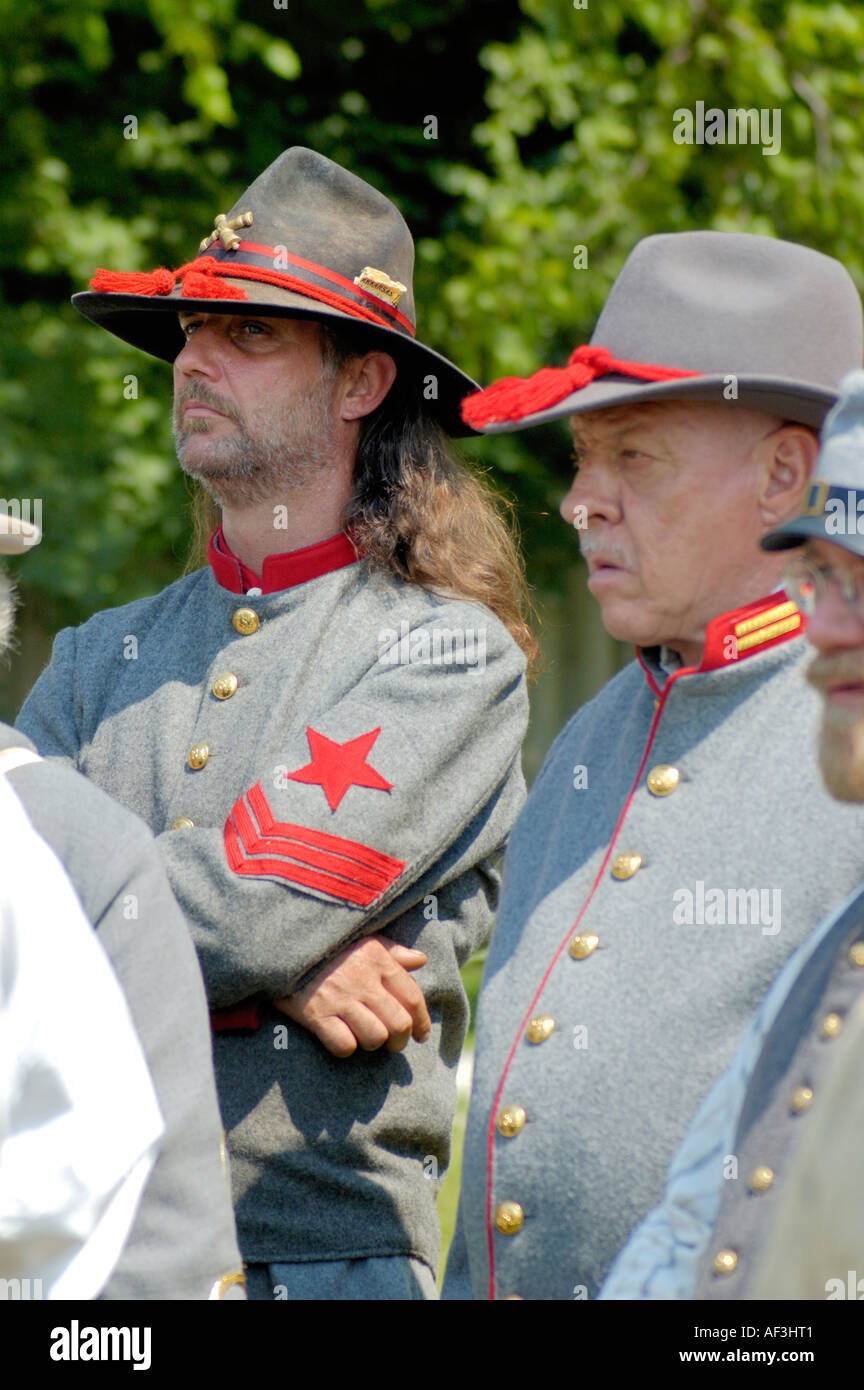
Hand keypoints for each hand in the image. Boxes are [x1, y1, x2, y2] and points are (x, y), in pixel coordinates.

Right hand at [274, 934, 431, 1057]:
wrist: (282, 943)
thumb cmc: (329, 943)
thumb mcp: (364, 938)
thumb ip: (394, 951)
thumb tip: (421, 960)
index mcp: (377, 960)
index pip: (413, 998)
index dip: (422, 1021)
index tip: (421, 1034)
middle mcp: (363, 980)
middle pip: (399, 1024)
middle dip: (401, 1040)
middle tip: (395, 1044)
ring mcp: (340, 998)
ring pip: (375, 1037)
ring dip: (373, 1043)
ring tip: (367, 1039)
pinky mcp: (316, 1014)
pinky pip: (344, 1045)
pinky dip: (346, 1048)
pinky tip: (342, 1039)